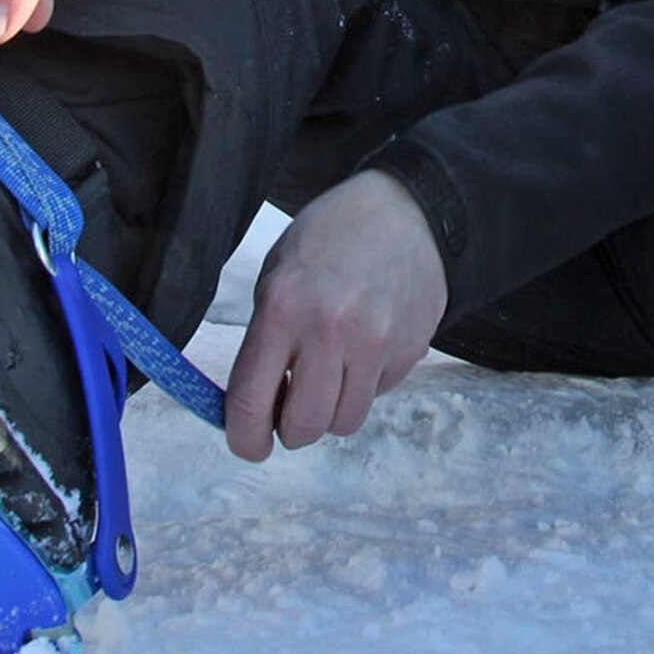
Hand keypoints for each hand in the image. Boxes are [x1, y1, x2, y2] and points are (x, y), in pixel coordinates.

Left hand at [225, 171, 447, 460]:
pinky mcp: (409, 350)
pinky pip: (377, 396)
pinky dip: (364, 386)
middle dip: (291, 429)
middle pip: (304, 427)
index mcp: (283, 307)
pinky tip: (363, 348)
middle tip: (290, 407)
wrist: (408, 211)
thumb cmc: (331, 238)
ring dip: (330, 411)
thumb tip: (256, 405)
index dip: (244, 438)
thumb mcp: (278, 274)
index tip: (248, 443)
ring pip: (344, 422)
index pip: (251, 402)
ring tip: (329, 375)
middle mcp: (330, 330)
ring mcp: (376, 343)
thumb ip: (264, 340)